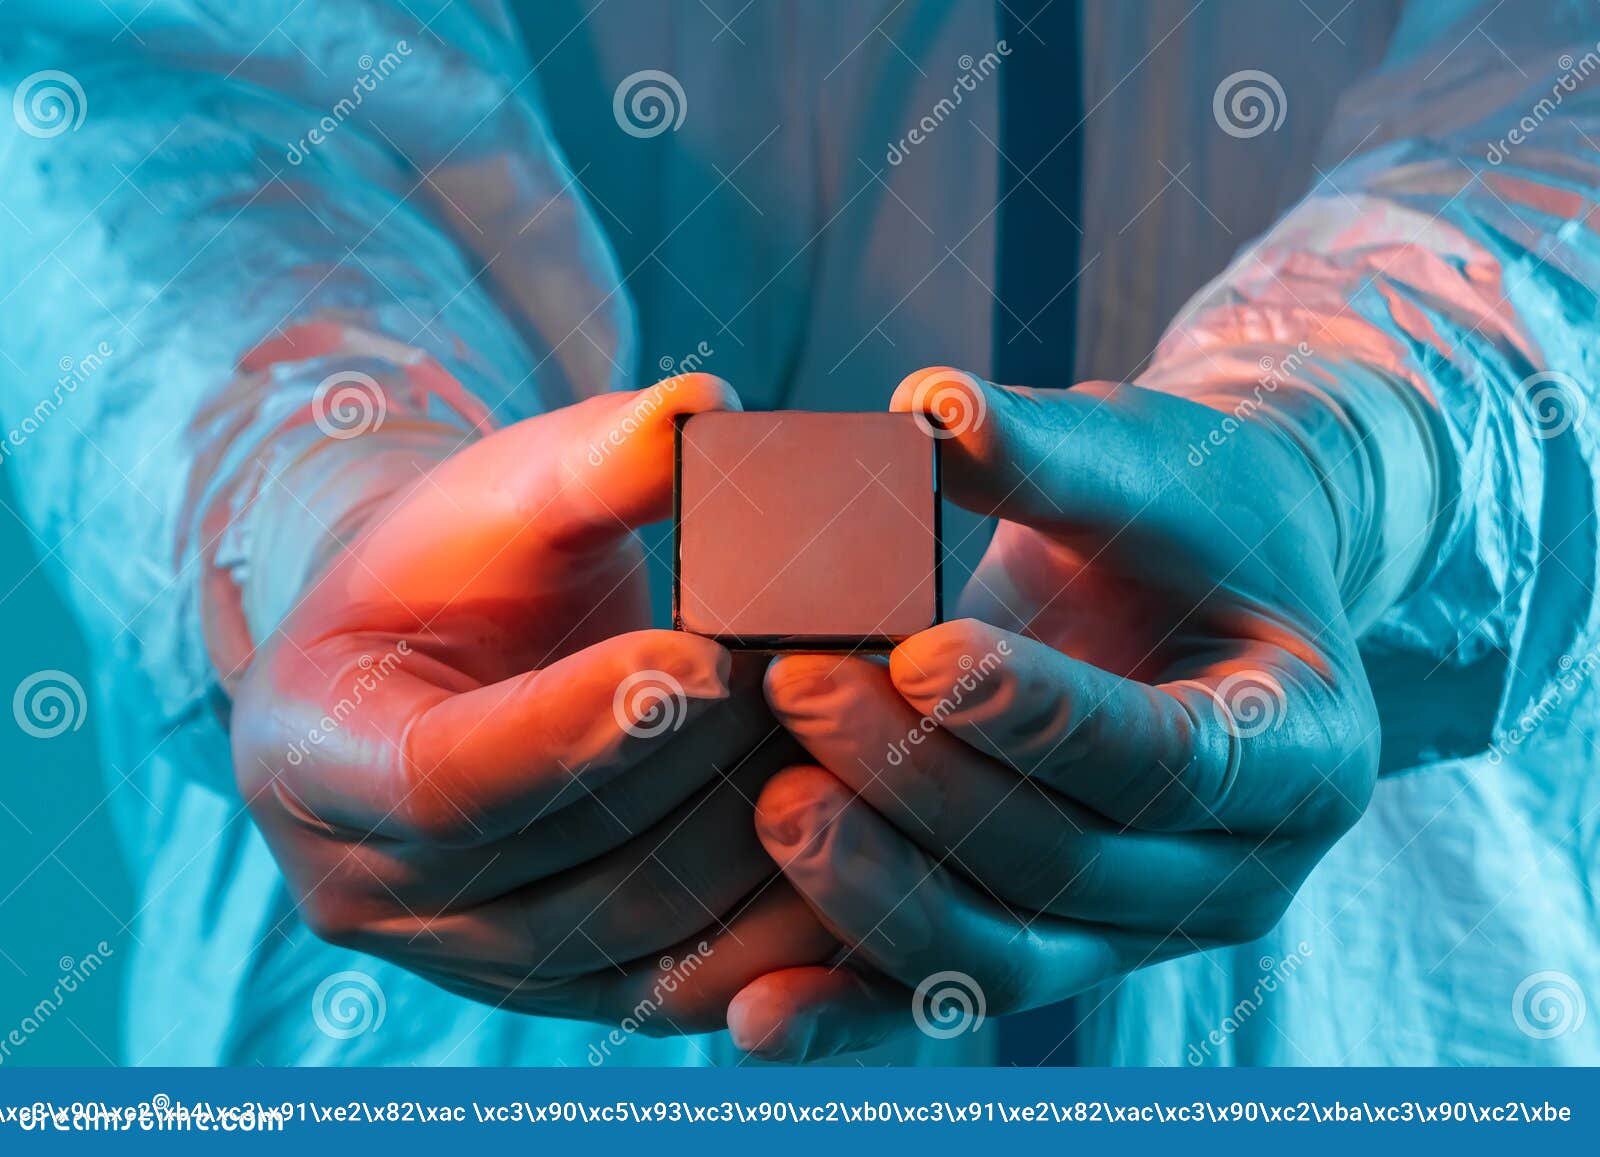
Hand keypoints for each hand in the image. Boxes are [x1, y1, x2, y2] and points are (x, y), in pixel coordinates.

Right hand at [231, 374, 833, 1032]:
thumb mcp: (509, 492)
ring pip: (641, 939)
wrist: (442, 657)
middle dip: (701, 769)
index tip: (705, 653)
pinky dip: (780, 922)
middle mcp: (371, 891)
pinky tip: (854, 824)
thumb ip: (597, 459)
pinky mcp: (563, 992)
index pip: (452, 779)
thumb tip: (706, 407)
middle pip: (565, 872)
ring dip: (757, 838)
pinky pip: (685, 988)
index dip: (582, 726)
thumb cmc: (462, 562)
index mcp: (316, 760)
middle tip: (817, 675)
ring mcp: (468, 962)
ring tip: (843, 732)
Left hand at [729, 367, 1379, 1058]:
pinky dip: (855, 1012)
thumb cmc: (1178, 513)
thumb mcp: (1137, 463)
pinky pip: (950, 999)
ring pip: (1009, 954)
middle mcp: (1237, 870)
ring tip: (772, 801)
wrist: (1192, 591)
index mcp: (1302, 748)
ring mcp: (1140, 931)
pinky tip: (751, 1016)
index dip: (1042, 711)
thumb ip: (1044, 452)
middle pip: (1071, 860)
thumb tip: (927, 404)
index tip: (917, 648)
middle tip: (797, 682)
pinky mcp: (1052, 952)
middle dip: (925, 780)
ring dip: (880, 891)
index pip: (1172, 754)